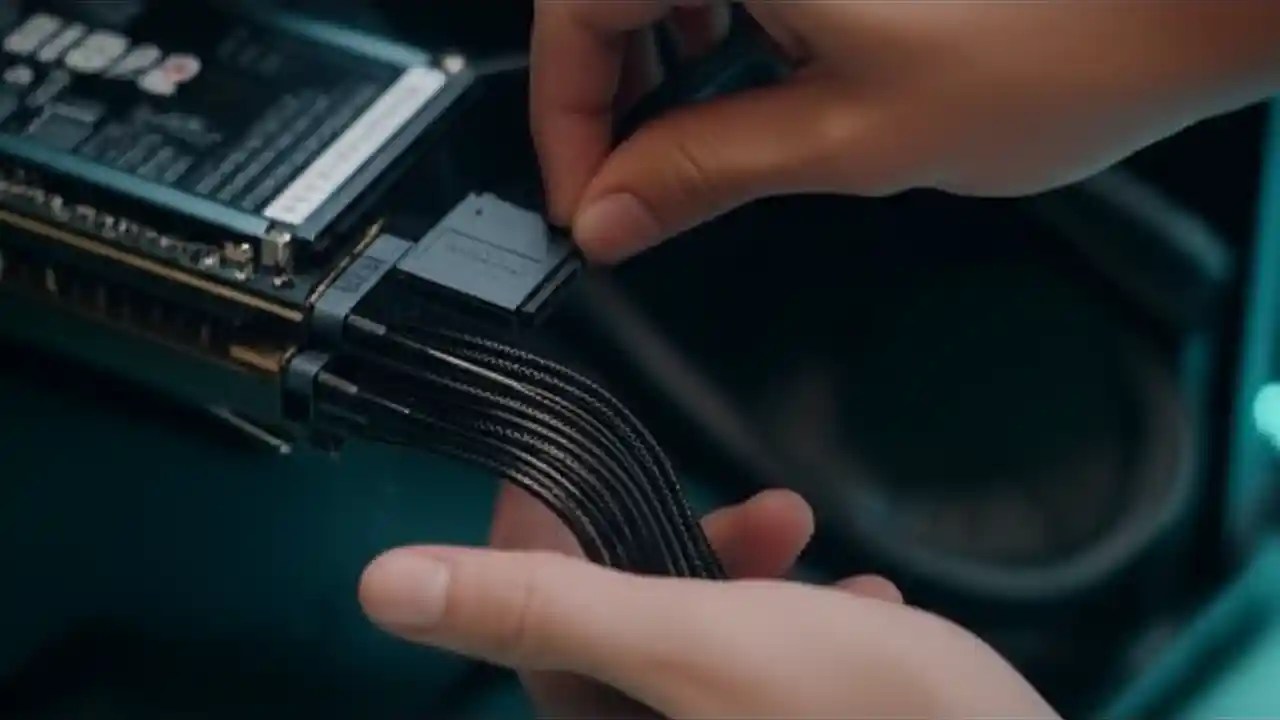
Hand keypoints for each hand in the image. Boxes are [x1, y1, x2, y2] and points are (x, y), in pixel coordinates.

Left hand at [358, 500, 1058, 718]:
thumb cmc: (864, 716)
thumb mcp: (694, 645)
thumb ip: (545, 606)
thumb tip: (382, 585)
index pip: (527, 625)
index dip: (542, 532)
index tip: (575, 460)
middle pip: (620, 627)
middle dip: (679, 550)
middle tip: (754, 512)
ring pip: (700, 636)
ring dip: (746, 578)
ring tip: (811, 540)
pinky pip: (767, 666)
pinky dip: (801, 622)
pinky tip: (860, 606)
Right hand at [533, 1, 1279, 262]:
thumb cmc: (1051, 50)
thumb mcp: (846, 136)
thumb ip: (703, 171)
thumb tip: (608, 216)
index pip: (577, 10)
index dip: (564, 114)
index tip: (587, 199)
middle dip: (605, 91)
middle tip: (627, 182)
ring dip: (657, 53)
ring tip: (688, 129)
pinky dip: (717, 20)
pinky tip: (747, 69)